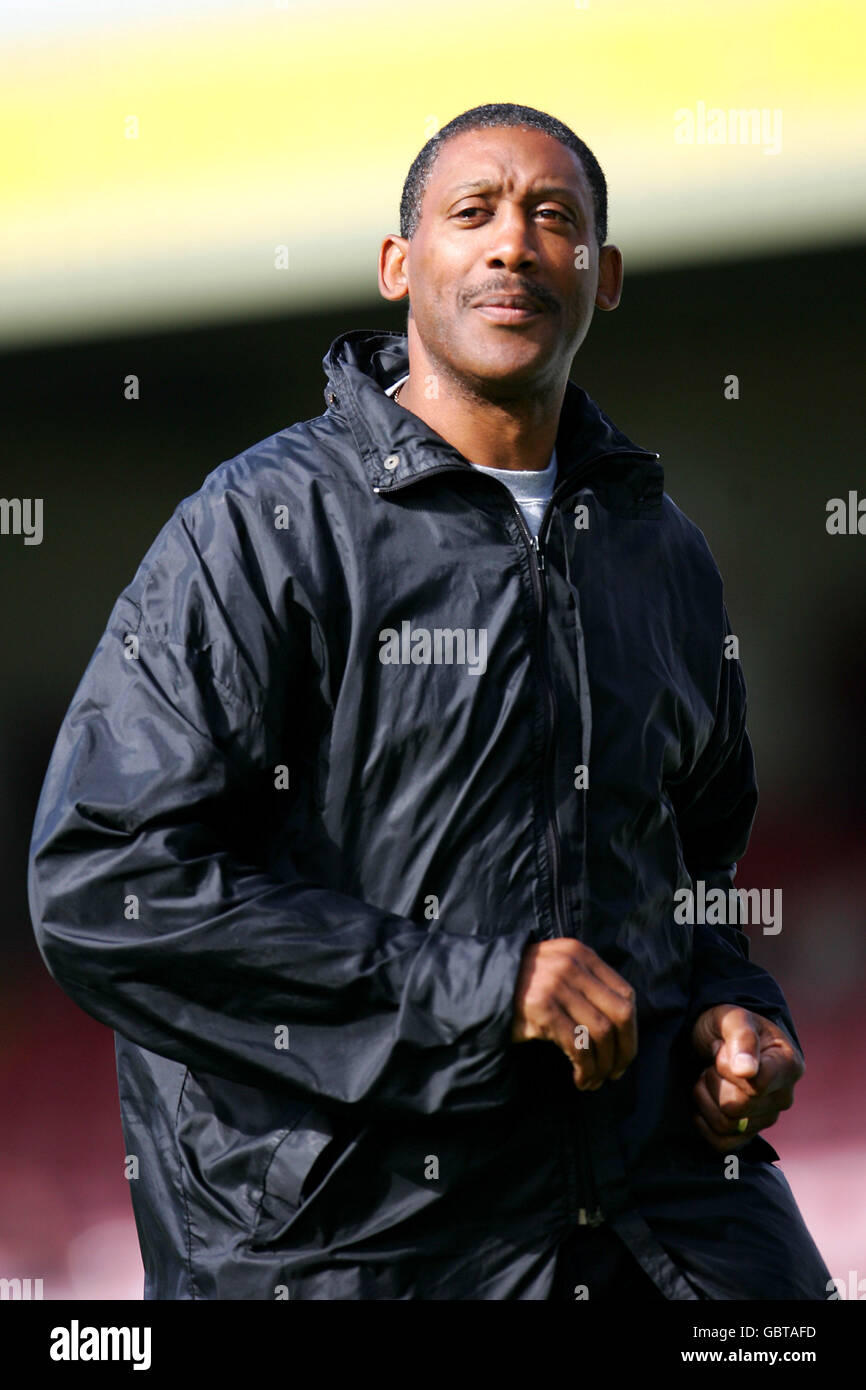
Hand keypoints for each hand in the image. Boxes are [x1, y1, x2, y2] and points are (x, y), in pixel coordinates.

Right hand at [511, 938, 637, 1090]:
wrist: (478, 987)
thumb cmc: (522, 987)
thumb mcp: (558, 970)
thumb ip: (588, 985)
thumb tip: (624, 1029)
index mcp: (581, 954)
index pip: (626, 994)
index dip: (632, 1030)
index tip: (625, 1053)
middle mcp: (572, 965)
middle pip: (620, 1014)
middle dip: (624, 1050)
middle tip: (616, 1073)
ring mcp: (556, 985)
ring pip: (600, 1033)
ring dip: (602, 1065)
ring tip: (594, 1080)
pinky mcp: (541, 1008)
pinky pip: (577, 1045)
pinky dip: (585, 1068)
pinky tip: (580, 1079)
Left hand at [690, 1005, 803, 1152]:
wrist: (720, 1038)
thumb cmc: (728, 1025)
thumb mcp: (732, 1018)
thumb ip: (742, 1038)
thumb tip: (748, 1071)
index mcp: (789, 1065)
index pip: (755, 1086)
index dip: (726, 1068)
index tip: (721, 1048)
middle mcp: (784, 1096)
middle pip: (737, 1107)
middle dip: (713, 1080)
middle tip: (712, 1062)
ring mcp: (767, 1118)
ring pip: (726, 1124)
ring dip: (705, 1098)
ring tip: (708, 1077)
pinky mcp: (748, 1133)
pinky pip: (722, 1143)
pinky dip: (704, 1123)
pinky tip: (703, 1101)